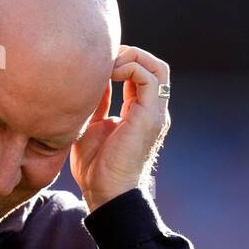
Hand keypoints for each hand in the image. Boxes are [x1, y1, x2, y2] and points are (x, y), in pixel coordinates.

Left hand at [71, 45, 170, 209]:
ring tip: (108, 66)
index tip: (98, 64)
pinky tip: (109, 76)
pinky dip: (129, 68)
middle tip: (105, 60)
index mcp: (140, 113)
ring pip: (157, 68)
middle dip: (130, 55)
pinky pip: (148, 78)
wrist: (105, 193)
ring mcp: (154, 113)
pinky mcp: (150, 116)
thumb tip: (92, 79)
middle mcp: (152, 111)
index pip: (141, 75)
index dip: (122, 62)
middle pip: (154, 66)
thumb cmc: (95, 168)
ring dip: (131, 58)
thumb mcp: (91, 126)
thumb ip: (96, 103)